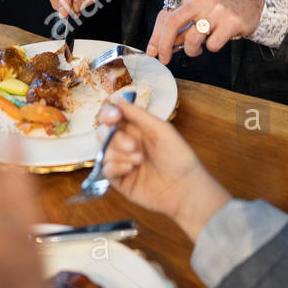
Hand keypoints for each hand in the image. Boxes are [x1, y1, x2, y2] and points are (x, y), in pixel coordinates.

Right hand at [99, 95, 230, 240]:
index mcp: (137, 129)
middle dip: (115, 137)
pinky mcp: (120, 180)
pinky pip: (106, 169)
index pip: (113, 117)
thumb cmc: (178, 156)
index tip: (114, 117)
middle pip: (104, 133)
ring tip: (139, 160)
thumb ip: (138, 115)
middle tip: (133, 146)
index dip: (109, 114)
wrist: (183, 187)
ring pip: (104, 150)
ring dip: (120, 153)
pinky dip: (116, 166)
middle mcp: (127, 144)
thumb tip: (119, 100)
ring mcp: (122, 162)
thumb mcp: (161, 130)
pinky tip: (130, 168)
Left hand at [146, 0, 263, 64]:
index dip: (155, 35)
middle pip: (173, 22)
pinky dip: (211, 48)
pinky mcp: (231, 21)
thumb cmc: (223, 11)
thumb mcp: (200, 11)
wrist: (253, 6)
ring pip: (192, 37)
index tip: (152, 51)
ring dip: (191, 50)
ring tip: (198, 48)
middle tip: (164, 59)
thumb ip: (182, 26)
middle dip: (164, 45)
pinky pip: (212, 44)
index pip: (165, 14)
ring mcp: (217, 10)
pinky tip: (217, 40)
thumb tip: (163, 45)